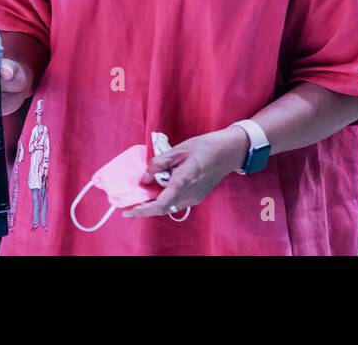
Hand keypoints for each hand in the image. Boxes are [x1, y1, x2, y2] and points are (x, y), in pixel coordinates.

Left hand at [123, 127, 245, 218]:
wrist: (229, 151)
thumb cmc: (205, 146)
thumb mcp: (178, 149)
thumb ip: (159, 163)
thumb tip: (145, 177)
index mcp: (184, 180)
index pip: (160, 203)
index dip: (142, 210)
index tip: (128, 211)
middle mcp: (190, 194)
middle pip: (163, 208)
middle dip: (145, 209)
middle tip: (129, 206)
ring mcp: (195, 197)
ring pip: (170, 206)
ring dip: (154, 203)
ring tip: (140, 196)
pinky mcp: (197, 196)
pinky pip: (177, 201)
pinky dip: (164, 198)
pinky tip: (158, 189)